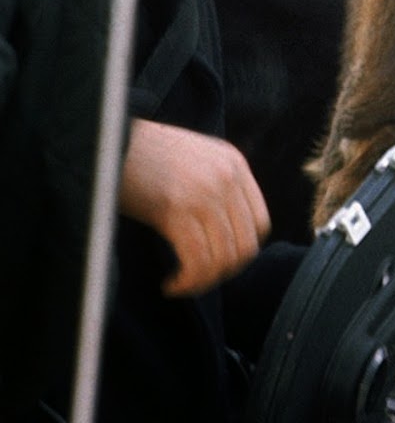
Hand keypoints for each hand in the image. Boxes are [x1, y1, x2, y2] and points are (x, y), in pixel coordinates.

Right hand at [119, 118, 270, 296]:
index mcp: (234, 164)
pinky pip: (197, 261)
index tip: (218, 263)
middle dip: (224, 272)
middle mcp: (227, 177)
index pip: (260, 223)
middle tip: (198, 279)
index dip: (242, 252)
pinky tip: (171, 285)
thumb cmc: (143, 156)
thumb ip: (216, 185)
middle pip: (246, 244)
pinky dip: (187, 282)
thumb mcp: (194, 160)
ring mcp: (205, 192)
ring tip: (181, 284)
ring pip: (223, 257)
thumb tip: (224, 235)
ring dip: (203, 281)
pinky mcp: (177, 209)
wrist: (106, 138)